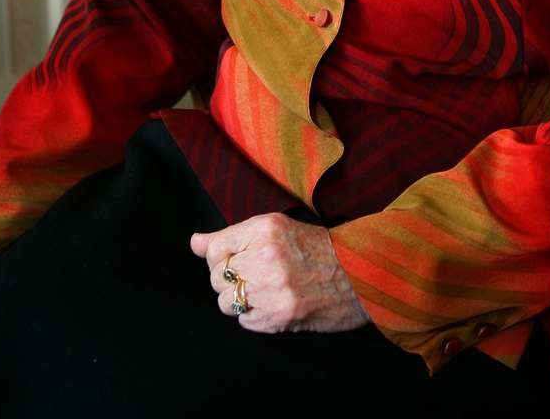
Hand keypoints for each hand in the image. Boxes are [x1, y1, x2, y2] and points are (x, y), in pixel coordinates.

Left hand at [191, 212, 369, 333]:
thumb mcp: (276, 228)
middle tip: (252, 274)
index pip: (214, 249)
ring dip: (238, 299)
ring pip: (226, 302)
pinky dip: (253, 315)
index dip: (219, 256)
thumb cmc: (315, 248)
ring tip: (261, 290)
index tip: (234, 258)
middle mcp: (266, 257)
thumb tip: (194, 242)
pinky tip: (271, 303)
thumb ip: (232, 235)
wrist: (355, 275)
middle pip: (216, 277)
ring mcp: (272, 290)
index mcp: (266, 229)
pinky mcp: (279, 317)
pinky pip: (244, 321)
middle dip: (228, 278)